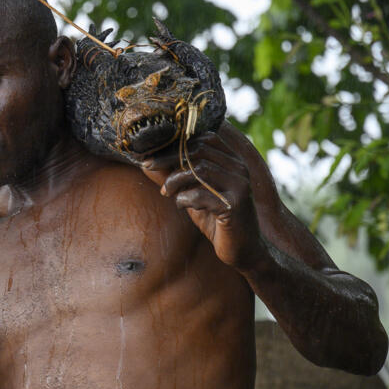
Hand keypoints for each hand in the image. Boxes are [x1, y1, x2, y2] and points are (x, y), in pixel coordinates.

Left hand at [139, 130, 267, 269]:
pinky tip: (182, 205)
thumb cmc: (215, 219)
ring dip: (175, 180)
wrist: (241, 249)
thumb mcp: (191, 194)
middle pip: (199, 150)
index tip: (152, 153)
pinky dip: (185, 199)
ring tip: (167, 192)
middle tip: (148, 166)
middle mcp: (239, 168)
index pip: (203, 138)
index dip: (176, 143)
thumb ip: (174, 177)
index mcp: (231, 160)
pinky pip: (202, 194)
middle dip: (168, 157)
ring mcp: (240, 185)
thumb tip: (146, 162)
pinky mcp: (236, 205)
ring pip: (200, 169)